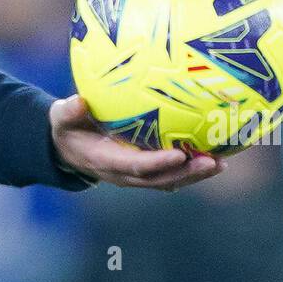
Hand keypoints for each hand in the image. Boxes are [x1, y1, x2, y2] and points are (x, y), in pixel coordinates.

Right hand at [49, 94, 224, 189]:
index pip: (136, 166)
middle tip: (212, 162)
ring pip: (169, 180)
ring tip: (221, 162)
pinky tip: (213, 156)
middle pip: (160, 179)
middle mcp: (124, 174)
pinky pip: (170, 173)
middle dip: (187, 173)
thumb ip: (69, 111)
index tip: (179, 155)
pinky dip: (191, 168)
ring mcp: (136, 175)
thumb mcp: (61, 119)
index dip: (158, 164)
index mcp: (106, 162)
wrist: (68, 148)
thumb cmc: (67, 128)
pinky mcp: (144, 171)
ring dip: (195, 174)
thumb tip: (80, 101)